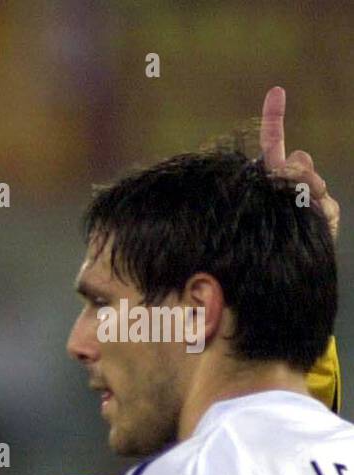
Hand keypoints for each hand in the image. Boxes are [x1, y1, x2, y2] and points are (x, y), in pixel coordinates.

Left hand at [261, 85, 338, 241]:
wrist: (276, 273)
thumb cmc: (257, 244)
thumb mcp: (260, 209)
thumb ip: (276, 176)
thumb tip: (300, 153)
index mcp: (271, 180)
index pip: (274, 144)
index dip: (275, 118)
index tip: (276, 91)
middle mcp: (295, 185)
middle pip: (299, 161)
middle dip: (293, 170)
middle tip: (285, 182)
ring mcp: (314, 200)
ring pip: (313, 181)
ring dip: (304, 191)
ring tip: (299, 205)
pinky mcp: (327, 216)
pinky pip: (325, 204)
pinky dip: (318, 208)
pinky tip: (312, 217)